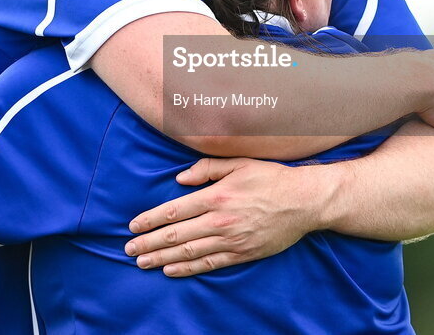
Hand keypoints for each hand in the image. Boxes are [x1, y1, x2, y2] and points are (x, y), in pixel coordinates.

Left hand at [123, 158, 319, 276]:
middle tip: (129, 249)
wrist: (304, 201)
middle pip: (177, 234)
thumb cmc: (272, 178)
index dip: (151, 219)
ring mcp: (232, 240)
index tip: (133, 226)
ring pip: (189, 251)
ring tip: (143, 262)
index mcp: (217, 195)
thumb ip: (207, 167)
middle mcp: (221, 220)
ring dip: (162, 257)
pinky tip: (171, 270)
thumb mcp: (240, 163)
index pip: (175, 210)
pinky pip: (210, 263)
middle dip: (149, 242)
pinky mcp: (243, 253)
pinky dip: (188, 268)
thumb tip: (180, 178)